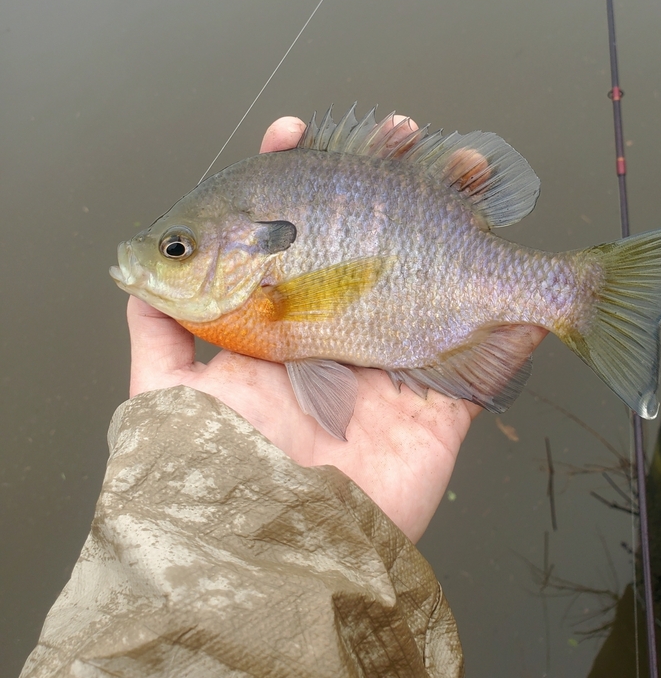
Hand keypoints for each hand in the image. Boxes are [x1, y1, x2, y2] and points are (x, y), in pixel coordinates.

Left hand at [127, 116, 542, 541]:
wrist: (277, 546)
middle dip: (386, 177)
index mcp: (280, 322)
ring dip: (455, 218)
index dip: (294, 179)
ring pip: (431, 278)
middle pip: (368, 240)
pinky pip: (482, 358)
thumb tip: (129, 277)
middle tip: (401, 131)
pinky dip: (508, 316)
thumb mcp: (166, 390)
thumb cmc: (219, 459)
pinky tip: (513, 260)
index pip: (286, 235)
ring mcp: (391, 366)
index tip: (296, 131)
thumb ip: (157, 333)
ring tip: (463, 165)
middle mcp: (338, 332)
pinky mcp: (437, 407)